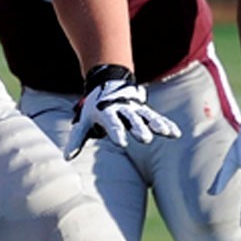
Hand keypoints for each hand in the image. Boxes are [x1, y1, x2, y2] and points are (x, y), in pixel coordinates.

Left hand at [64, 64, 180, 159]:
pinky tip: (174, 133)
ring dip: (156, 124)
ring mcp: (135, 109)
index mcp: (106, 112)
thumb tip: (66, 158)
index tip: (121, 142)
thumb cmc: (94, 107)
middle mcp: (122, 109)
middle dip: (138, 128)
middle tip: (145, 138)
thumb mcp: (84, 120)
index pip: (111, 123)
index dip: (116, 132)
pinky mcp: (144, 109)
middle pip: (131, 119)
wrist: (107, 83)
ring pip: (147, 116)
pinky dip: (165, 124)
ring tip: (165, 133)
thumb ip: (77, 139)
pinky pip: (156, 117)